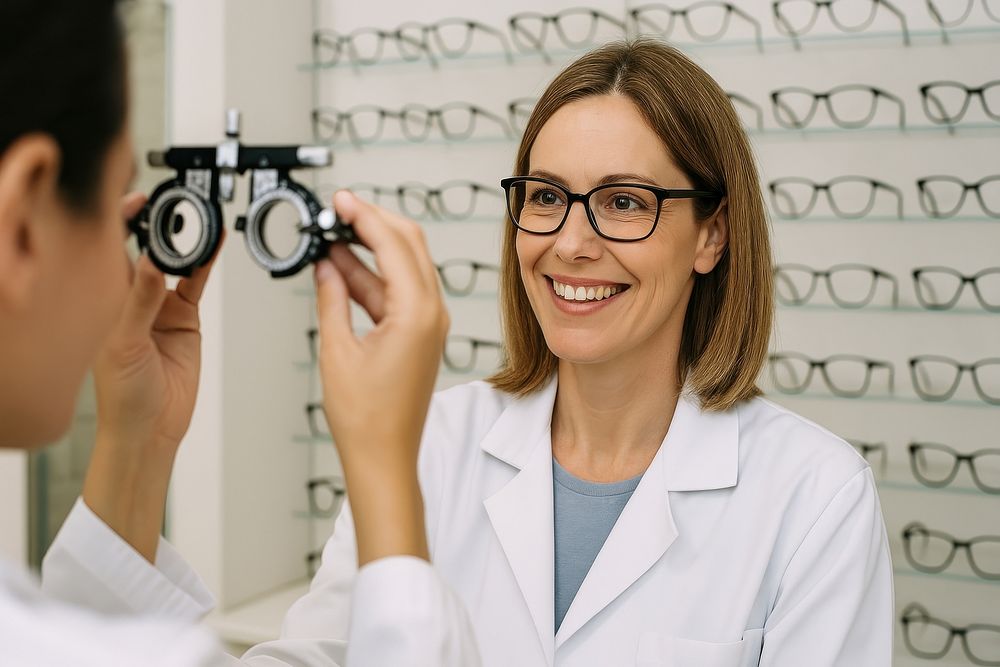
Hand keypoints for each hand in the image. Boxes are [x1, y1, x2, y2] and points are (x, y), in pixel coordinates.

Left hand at [92, 193, 218, 454]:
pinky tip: (214, 244)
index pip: (111, 249)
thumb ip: (140, 300)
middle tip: (175, 203)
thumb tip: (151, 261)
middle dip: (159, 223)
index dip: (123, 221)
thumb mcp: (125, 343)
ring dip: (187, 240)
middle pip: (146, 249)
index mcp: (104, 299)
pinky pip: (196, 282)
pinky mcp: (185, 317)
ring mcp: (160, 305)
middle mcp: (131, 297)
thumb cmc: (123, 395)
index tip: (141, 200)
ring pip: (175, 261)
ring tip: (200, 217)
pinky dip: (206, 262)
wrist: (152, 427)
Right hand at [314, 190, 448, 564]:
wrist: (384, 457)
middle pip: (409, 245)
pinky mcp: (420, 334)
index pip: (395, 244)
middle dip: (373, 223)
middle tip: (339, 210)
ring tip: (331, 237)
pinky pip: (397, 291)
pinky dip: (372, 277)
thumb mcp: (337, 349)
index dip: (365, 216)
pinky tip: (342, 268)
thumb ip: (332, 298)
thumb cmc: (367, 419)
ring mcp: (428, 324)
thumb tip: (326, 265)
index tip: (341, 199)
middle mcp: (431, 314)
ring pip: (403, 266)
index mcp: (417, 313)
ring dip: (369, 249)